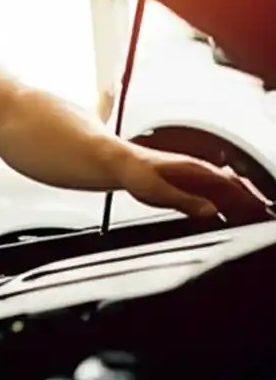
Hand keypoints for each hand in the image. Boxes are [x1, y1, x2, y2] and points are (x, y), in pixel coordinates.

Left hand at [116, 145, 273, 223]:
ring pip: (224, 189)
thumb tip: (212, 210)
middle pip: (233, 186)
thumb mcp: (157, 191)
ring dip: (239, 202)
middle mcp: (198, 171)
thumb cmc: (135, 172)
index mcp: (195, 170)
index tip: (263, 210)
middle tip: (264, 215)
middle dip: (250, 200)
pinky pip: (212, 192)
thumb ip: (184, 201)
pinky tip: (225, 213)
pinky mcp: (187, 183)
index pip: (231, 185)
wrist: (117, 164)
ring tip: (253, 216)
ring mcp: (193, 176)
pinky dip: (223, 202)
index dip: (248, 198)